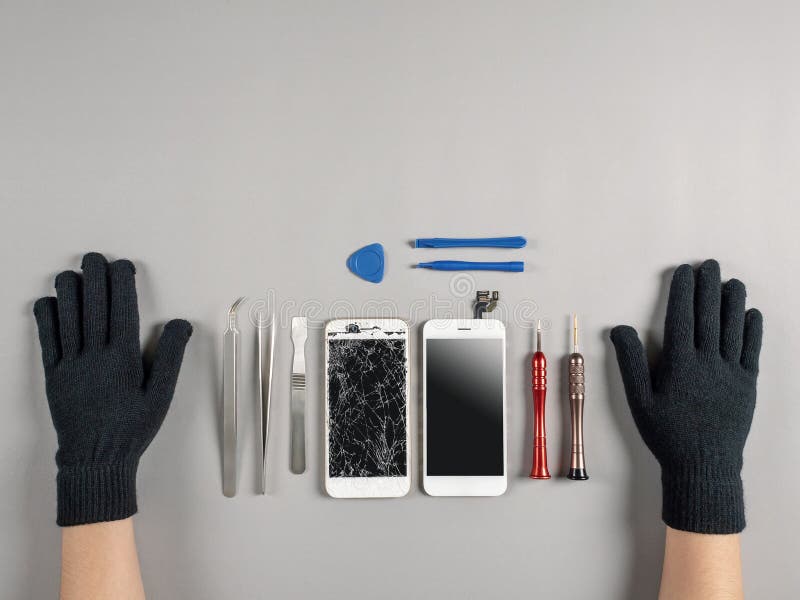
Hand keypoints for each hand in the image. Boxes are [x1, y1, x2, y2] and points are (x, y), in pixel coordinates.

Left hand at [33, 253, 191, 525]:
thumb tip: (180, 324)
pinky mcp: (54, 376)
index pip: (122, 310)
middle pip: (94, 308)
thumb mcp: (160, 395)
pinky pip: (48, 341)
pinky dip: (47, 320)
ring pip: (68, 319)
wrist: (96, 459)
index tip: (122, 266)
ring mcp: (71, 365)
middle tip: (94, 257)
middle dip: (95, 278)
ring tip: (70, 273)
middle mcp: (95, 356)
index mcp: (123, 358)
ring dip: (68, 293)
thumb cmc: (132, 428)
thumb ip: (169, 357)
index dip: (122, 284)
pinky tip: (47, 303)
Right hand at [610, 259, 761, 533]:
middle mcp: (707, 362)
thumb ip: (630, 362)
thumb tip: (620, 329)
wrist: (703, 465)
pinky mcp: (747, 385)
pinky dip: (753, 331)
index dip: (682, 292)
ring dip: (734, 303)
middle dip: (708, 287)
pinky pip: (751, 352)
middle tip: (710, 264)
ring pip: (733, 329)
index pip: (680, 317)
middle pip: (708, 316)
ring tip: (733, 281)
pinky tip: (753, 315)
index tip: (684, 272)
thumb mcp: (639, 400)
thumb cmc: (667, 434)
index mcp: (679, 364)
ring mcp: (730, 373)